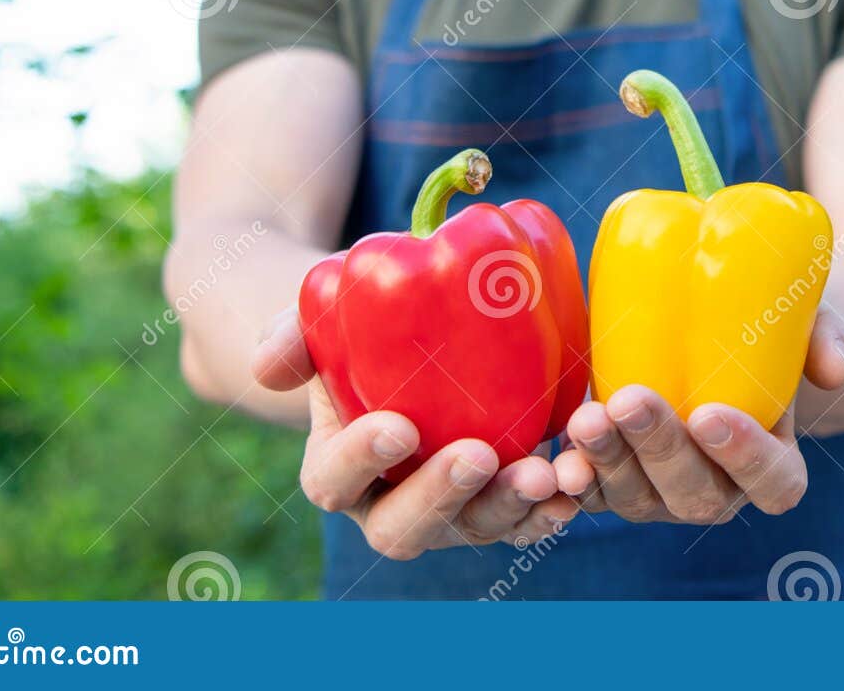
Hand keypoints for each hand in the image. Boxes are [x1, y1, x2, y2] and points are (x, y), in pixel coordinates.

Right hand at [253, 306, 577, 558]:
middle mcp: (389, 503)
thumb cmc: (359, 324)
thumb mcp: (320, 316)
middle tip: (478, 454)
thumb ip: (291, 333)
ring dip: (509, 507)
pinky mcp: (500, 498)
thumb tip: (268, 367)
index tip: (398, 426)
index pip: (334, 481)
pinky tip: (575, 484)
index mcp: (337, 467)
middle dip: (443, 496)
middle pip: (406, 527)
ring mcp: (450, 509)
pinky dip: (550, 508)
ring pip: (474, 528)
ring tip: (546, 472)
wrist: (414, 332)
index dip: (362, 460)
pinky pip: (525, 519)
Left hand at [552, 306, 843, 524]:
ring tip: (587, 416)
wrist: (708, 336)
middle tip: (632, 400)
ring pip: (635, 498)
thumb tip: (833, 369)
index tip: (710, 414)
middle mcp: (718, 492)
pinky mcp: (612, 482)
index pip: (773, 484)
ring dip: (609, 461)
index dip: (744, 458)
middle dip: (659, 450)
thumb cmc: (768, 334)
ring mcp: (661, 495)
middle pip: (695, 494)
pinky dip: (571, 483)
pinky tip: (554, 458)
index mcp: (774, 467)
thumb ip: (833, 339)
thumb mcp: (812, 325)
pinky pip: (589, 496)